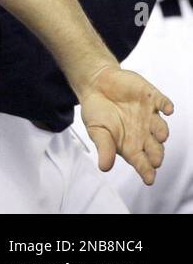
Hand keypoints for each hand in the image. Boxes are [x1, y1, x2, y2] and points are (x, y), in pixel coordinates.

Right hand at [78, 66, 173, 183]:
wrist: (96, 84)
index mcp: (130, 144)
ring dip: (161, 131)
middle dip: (156, 154)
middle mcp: (144, 133)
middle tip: (155, 160)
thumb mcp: (96, 131)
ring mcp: (149, 116)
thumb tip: (104, 167)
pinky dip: (166, 106)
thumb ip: (103, 147)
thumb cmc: (96, 111)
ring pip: (161, 127)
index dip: (146, 170)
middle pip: (155, 148)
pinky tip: (167, 109)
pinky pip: (163, 103)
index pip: (142, 162)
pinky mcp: (152, 98)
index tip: (149, 179)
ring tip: (160, 135)